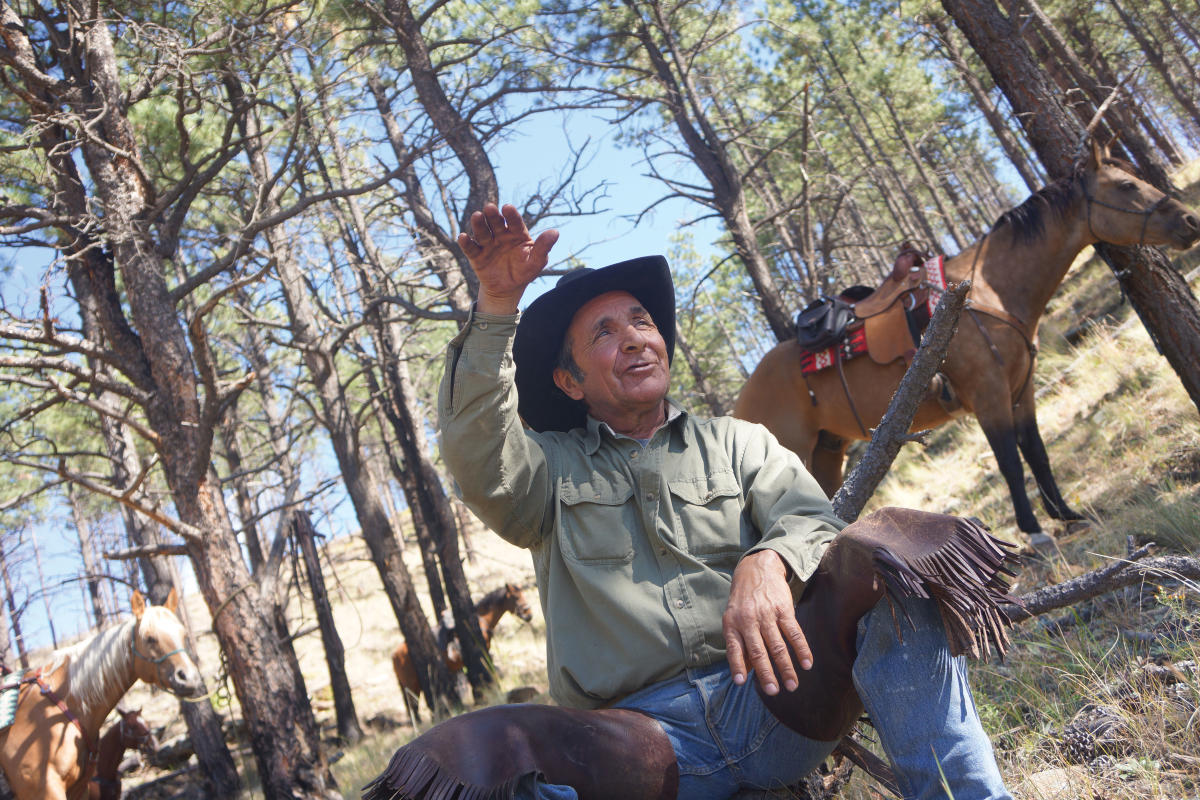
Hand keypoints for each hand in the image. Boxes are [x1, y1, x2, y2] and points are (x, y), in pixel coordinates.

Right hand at [457, 203, 558, 313]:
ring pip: (482, 232)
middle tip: (490, 208)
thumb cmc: (525, 271)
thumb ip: (543, 247)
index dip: (511, 215)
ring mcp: (488, 244)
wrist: (508, 289)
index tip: (507, 207)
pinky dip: (466, 242)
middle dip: (492, 215)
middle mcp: (501, 235)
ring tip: (477, 216)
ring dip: (479, 224)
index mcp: (516, 234)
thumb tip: (555, 232)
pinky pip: (471, 248)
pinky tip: (462, 237)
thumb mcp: (536, 262)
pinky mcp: (476, 255)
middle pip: (496, 223)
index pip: (514, 222)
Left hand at [722, 550, 810, 695]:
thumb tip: (744, 673)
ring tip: (792, 685)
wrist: (757, 569)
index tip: (741, 683)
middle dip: (766, 673)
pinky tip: (807, 663)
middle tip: (773, 691)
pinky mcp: (783, 609)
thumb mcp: (732, 619)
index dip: (737, 666)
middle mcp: (748, 620)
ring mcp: (767, 615)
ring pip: (778, 645)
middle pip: (758, 651)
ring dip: (786, 667)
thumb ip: (739, 645)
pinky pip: (794, 633)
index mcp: (732, 624)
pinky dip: (802, 649)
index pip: (734, 648)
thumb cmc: (743, 601)